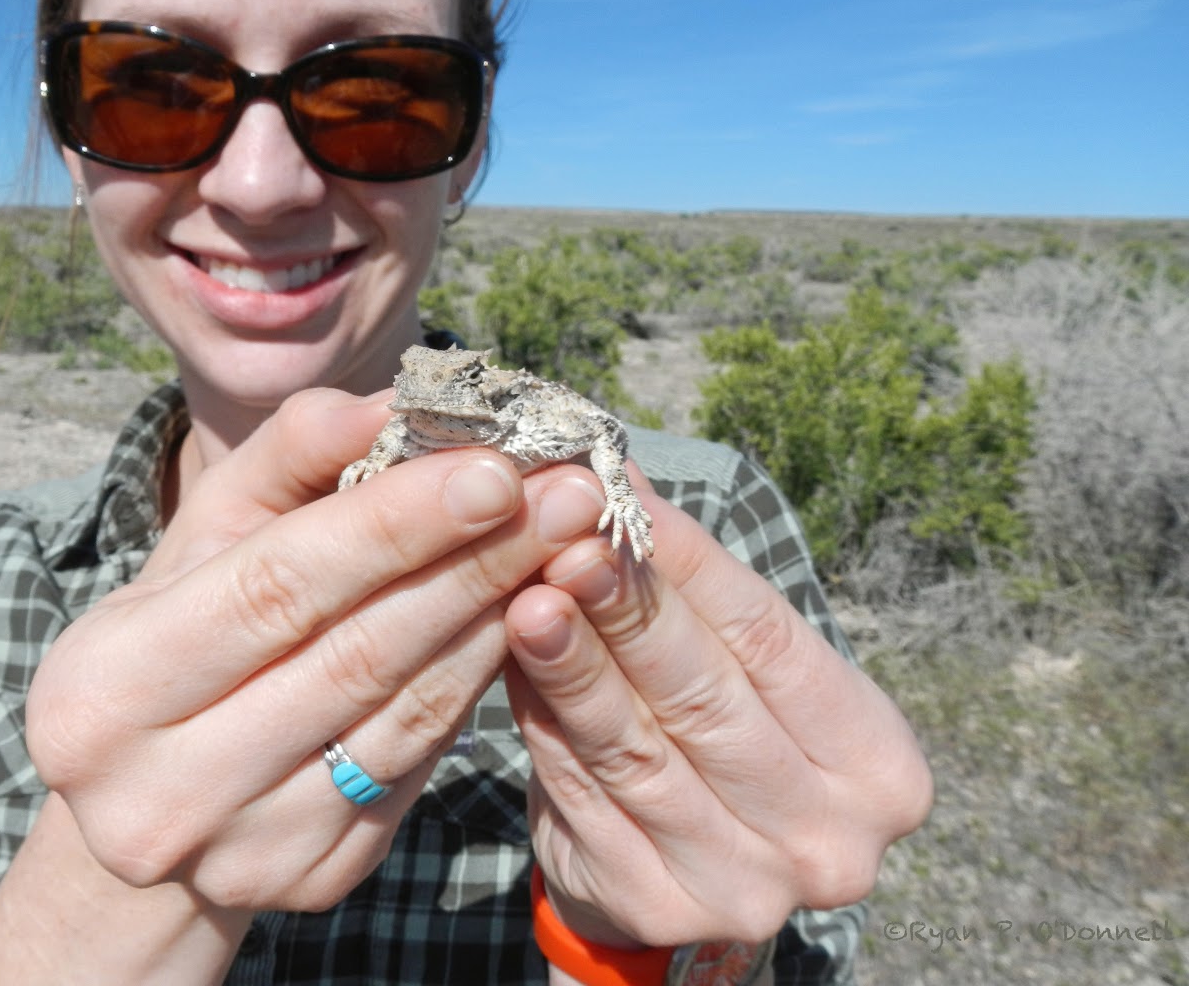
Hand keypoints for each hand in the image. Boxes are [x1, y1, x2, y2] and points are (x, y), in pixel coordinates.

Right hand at [23, 388, 610, 914]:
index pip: (276, 585)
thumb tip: (379, 407)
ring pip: (404, 713)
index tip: (494, 469)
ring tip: (565, 546)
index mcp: (107, 688)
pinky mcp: (313, 877)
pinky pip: (420, 761)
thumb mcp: (201, 542)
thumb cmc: (178, 639)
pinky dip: (476, 679)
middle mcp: (162, 788)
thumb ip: (284, 463)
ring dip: (497, 618)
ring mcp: (243, 846)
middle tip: (568, 496)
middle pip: (354, 653)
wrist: (143, 802)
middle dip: (473, 563)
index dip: (393, 525)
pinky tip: (525, 616)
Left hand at [503, 464, 931, 949]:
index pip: (770, 640)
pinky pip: (583, 799)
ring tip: (525, 599)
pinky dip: (543, 725)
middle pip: (707, 700)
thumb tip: (617, 478)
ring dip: (573, 667)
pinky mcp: (657, 909)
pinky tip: (508, 667)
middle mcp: (829, 840)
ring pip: (636, 751)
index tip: (620, 500)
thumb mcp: (736, 667)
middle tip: (566, 545)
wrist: (687, 864)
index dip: (689, 567)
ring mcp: (746, 887)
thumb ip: (686, 589)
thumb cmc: (721, 736)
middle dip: (628, 613)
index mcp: (878, 766)